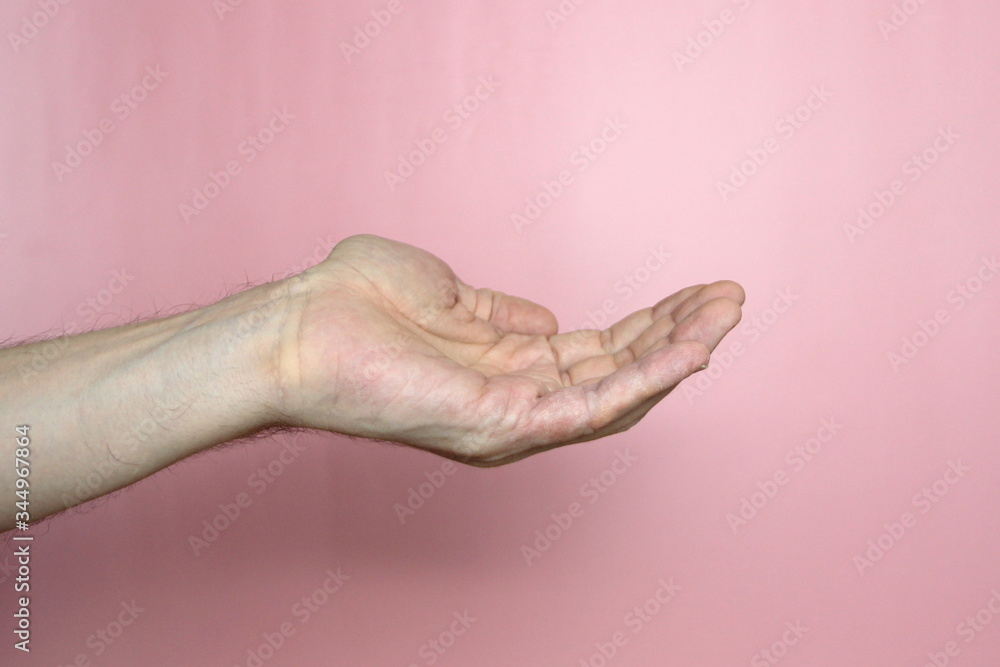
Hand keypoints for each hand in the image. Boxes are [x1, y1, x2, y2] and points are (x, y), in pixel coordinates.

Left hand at [273, 234, 743, 465]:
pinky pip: (591, 405)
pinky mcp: (502, 424)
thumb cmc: (354, 304)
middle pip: (618, 372)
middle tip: (731, 297)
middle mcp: (517, 402)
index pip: (596, 352)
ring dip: (677, 353)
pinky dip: (645, 378)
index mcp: (506, 370)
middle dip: (678, 335)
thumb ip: (502, 313)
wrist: (297, 326)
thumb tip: (546, 323)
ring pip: (618, 392)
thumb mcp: (448, 294)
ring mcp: (512, 419)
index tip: (695, 292)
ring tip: (726, 314)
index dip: (649, 324)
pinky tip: (687, 348)